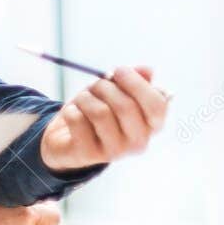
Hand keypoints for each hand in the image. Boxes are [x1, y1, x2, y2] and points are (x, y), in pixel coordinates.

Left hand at [40, 65, 166, 171]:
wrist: (66, 138)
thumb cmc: (97, 109)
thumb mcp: (115, 90)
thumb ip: (134, 80)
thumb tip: (147, 70)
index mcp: (151, 125)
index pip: (157, 105)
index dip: (137, 83)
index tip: (118, 71)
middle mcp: (138, 142)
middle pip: (125, 106)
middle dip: (105, 87)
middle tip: (96, 85)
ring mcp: (114, 152)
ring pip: (100, 112)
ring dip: (85, 98)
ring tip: (82, 100)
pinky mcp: (88, 154)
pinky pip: (77, 120)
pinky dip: (70, 110)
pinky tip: (73, 115)